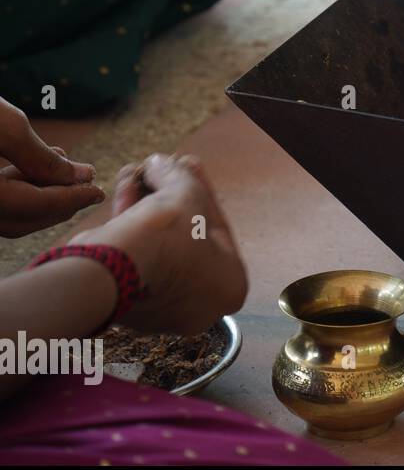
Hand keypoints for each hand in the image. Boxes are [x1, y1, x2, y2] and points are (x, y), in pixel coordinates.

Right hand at [0, 96, 101, 237]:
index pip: (33, 207)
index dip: (70, 199)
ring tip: (66, 166)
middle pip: (19, 219)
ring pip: (3, 213)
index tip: (98, 190)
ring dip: (38, 195)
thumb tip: (79, 178)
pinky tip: (35, 165)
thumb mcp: (2, 125)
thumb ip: (40, 157)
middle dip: (57, 204)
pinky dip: (13, 189)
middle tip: (87, 187)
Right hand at [68, 153, 247, 334]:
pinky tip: (124, 188)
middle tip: (162, 168)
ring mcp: (162, 307)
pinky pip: (135, 255)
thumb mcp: (185, 194)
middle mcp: (199, 304)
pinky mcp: (127, 301)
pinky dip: (129, 222)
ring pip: (158, 244)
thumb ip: (181, 177)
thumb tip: (163, 163)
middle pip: (186, 236)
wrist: (108, 273)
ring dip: (147, 203)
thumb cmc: (164, 237)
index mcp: (229, 286)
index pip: (219, 229)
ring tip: (137, 172)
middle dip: (172, 196)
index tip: (188, 164)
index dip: (202, 190)